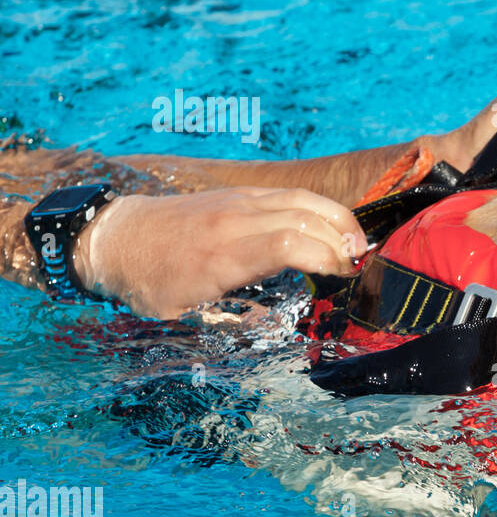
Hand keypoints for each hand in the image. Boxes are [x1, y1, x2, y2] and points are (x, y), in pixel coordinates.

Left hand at [74, 188, 365, 318]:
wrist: (115, 239)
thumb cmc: (149, 282)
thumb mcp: (186, 315)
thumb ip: (234, 319)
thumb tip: (275, 322)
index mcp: (222, 256)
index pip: (288, 243)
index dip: (325, 258)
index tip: (342, 276)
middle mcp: (235, 222)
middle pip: (306, 217)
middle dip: (343, 239)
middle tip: (360, 264)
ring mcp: (239, 202)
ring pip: (304, 199)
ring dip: (338, 219)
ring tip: (357, 243)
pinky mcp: (240, 194)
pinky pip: (290, 195)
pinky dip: (319, 209)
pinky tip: (331, 227)